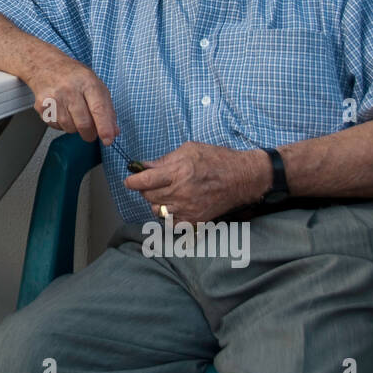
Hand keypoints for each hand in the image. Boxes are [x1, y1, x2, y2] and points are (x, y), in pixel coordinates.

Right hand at [22, 55, 118, 144]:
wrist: (45, 65)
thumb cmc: (73, 76)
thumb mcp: (95, 84)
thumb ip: (107, 108)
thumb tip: (114, 131)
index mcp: (87, 82)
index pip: (98, 108)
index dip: (104, 127)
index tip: (108, 139)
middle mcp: (70, 89)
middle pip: (84, 123)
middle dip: (90, 133)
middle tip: (91, 131)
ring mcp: (54, 98)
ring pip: (70, 128)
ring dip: (75, 128)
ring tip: (73, 113)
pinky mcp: (42, 106)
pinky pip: (56, 127)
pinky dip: (62, 124)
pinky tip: (62, 111)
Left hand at [125, 142, 268, 222]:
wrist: (243, 178)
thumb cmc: (216, 159)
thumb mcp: (189, 150)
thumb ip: (164, 160)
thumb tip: (143, 166)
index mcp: (179, 172)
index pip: (145, 181)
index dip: (132, 181)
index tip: (129, 181)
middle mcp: (182, 193)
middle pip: (148, 196)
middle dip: (145, 190)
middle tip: (152, 184)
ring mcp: (188, 209)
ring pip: (157, 210)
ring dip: (156, 202)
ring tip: (166, 193)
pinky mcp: (195, 221)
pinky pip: (171, 222)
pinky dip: (169, 215)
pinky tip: (175, 205)